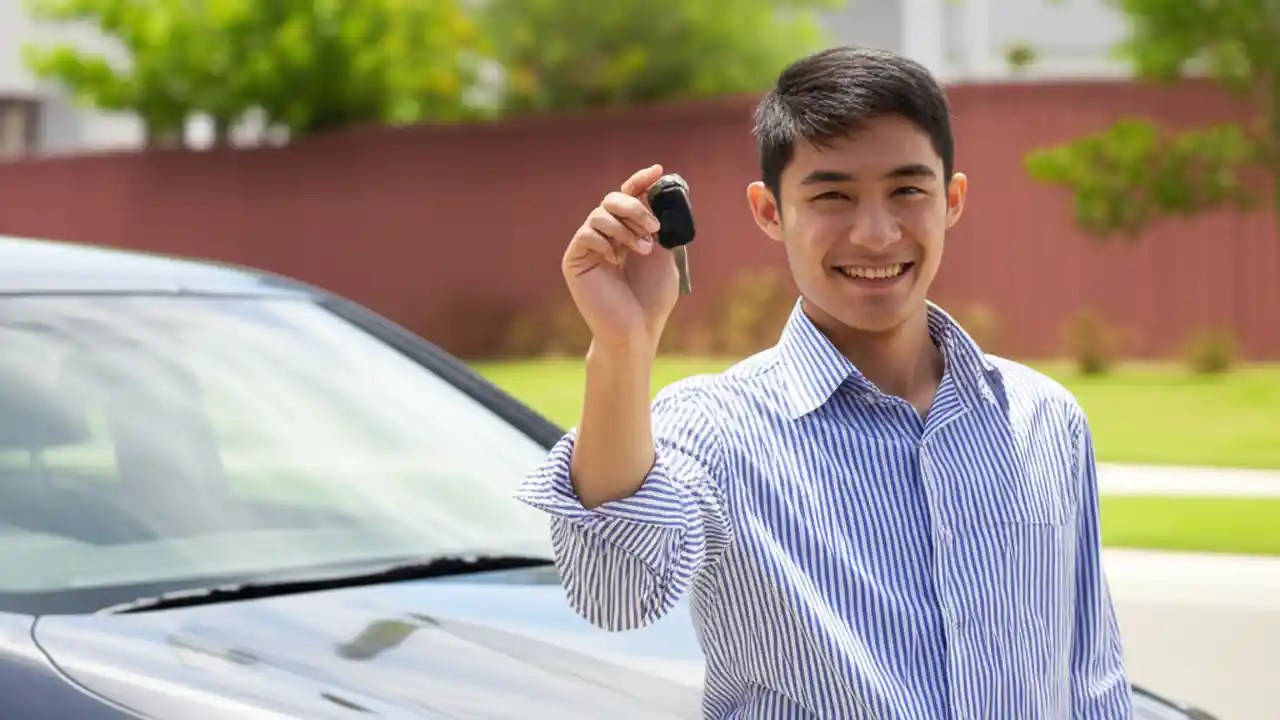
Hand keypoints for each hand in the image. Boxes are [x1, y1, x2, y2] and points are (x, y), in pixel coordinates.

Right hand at [562, 164, 679, 350]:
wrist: (636, 328)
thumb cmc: (651, 298)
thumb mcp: (664, 254)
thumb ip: (660, 225)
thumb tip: (661, 194)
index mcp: (627, 232)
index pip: (629, 197)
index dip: (641, 181)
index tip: (658, 171)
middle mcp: (606, 236)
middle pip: (613, 198)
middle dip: (636, 207)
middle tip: (653, 229)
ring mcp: (589, 247)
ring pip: (600, 214)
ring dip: (625, 228)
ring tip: (641, 250)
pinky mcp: (574, 259)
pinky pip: (587, 233)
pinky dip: (605, 242)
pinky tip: (615, 261)